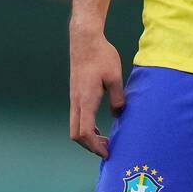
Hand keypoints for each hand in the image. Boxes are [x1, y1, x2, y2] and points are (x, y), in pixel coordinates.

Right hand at [69, 29, 125, 158]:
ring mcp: (74, 97)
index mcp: (86, 100)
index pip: (84, 132)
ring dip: (88, 137)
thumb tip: (118, 114)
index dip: (94, 146)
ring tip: (104, 140)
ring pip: (75, 126)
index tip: (107, 152)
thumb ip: (118, 98)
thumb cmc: (101, 56)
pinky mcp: (76, 93)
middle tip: (107, 149)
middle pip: (76, 134)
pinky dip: (86, 127)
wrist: (85, 39)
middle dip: (90, 146)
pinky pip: (78, 117)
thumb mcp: (115, 77)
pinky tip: (97, 127)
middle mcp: (77, 101)